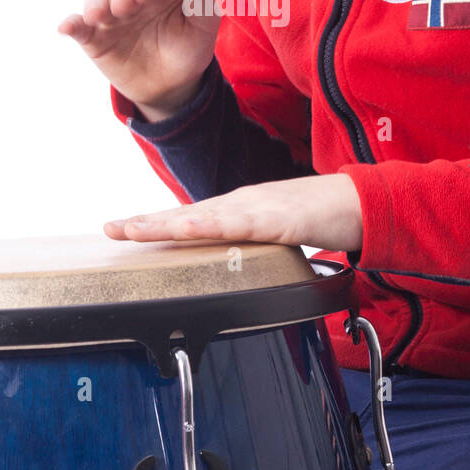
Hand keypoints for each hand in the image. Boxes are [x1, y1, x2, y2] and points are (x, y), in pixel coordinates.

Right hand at [57, 0, 219, 112]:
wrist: (172, 87)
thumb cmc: (189, 49)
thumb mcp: (202, 26)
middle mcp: (134, 0)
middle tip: (126, 6)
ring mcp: (113, 19)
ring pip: (98, 3)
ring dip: (96, 5)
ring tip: (96, 14)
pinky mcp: (95, 39)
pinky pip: (80, 28)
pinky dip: (71, 25)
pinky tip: (65, 27)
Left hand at [105, 174, 363, 253]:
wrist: (361, 203)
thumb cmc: (322, 217)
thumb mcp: (276, 234)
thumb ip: (250, 246)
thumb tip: (229, 266)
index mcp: (239, 210)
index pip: (188, 218)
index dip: (154, 224)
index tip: (121, 230)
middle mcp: (241, 204)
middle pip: (185, 215)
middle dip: (145, 224)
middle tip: (109, 229)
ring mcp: (258, 208)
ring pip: (203, 217)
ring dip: (166, 224)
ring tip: (133, 231)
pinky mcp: (280, 218)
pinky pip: (240, 224)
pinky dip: (211, 225)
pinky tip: (189, 227)